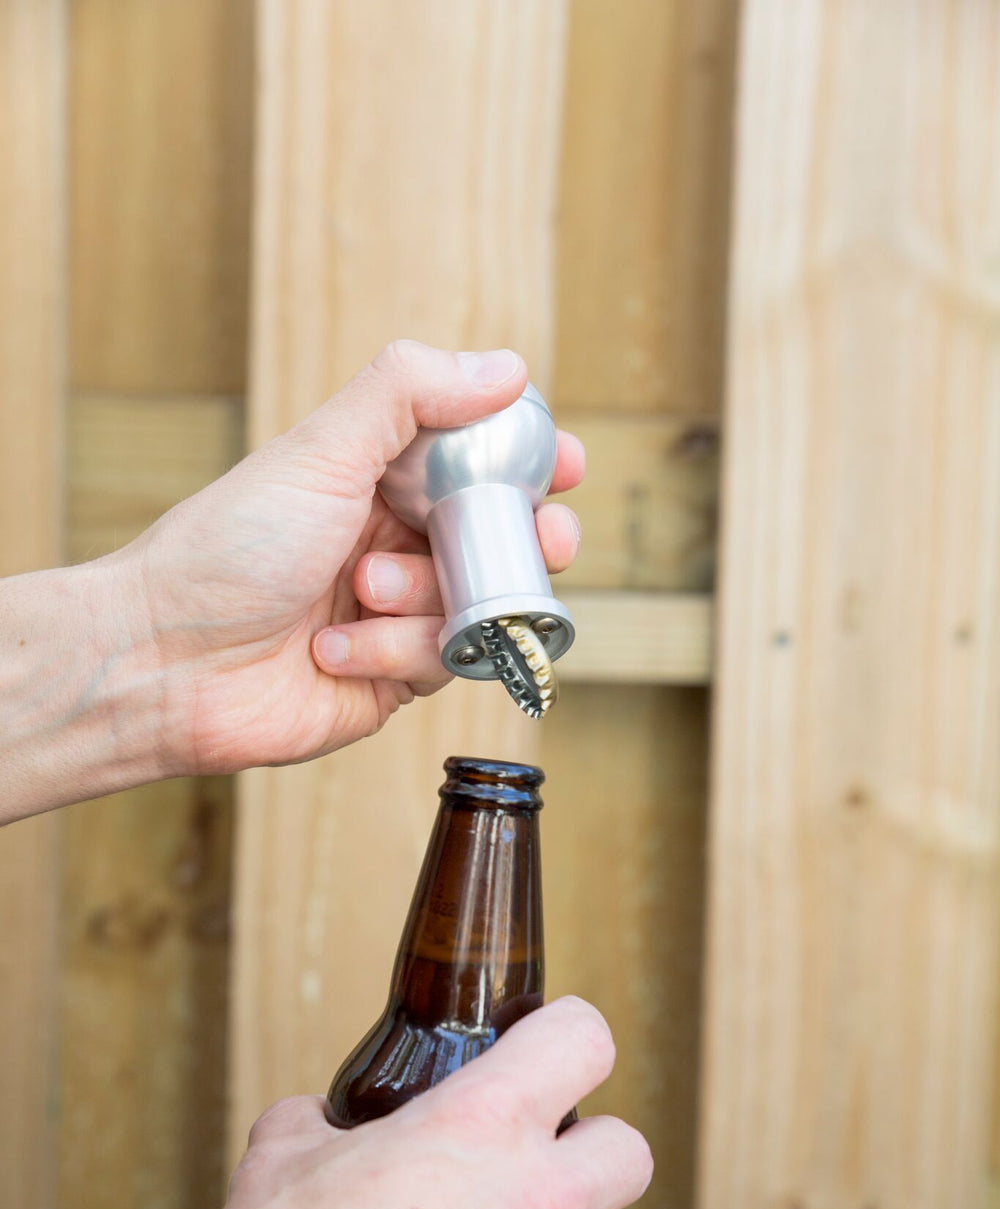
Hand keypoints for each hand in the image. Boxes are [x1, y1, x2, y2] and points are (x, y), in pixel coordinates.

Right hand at [25, 998, 651, 1208]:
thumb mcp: (281, 1159)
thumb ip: (325, 1125)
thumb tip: (326, 1124)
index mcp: (481, 1125)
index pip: (582, 1039)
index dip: (562, 1041)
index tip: (548, 1057)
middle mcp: (541, 1205)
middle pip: (628, 1150)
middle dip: (586, 1157)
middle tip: (531, 1178)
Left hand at [124, 340, 582, 774]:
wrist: (166, 661)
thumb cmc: (229, 547)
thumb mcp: (321, 448)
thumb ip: (411, 394)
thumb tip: (506, 367)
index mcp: (375, 480)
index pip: (477, 461)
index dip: (529, 462)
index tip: (564, 463)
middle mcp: (391, 544)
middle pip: (500, 539)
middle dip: (525, 540)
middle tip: (541, 540)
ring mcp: (392, 615)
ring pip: (477, 605)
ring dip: (427, 599)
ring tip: (361, 593)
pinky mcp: (388, 682)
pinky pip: (439, 665)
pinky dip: (393, 655)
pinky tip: (332, 651)